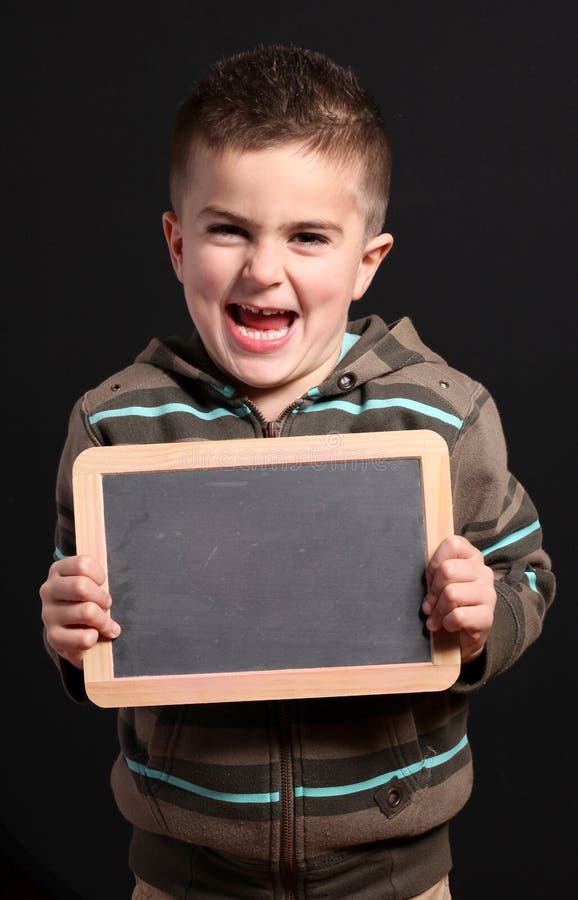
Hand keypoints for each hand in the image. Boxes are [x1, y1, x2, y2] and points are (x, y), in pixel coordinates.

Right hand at [40, 555, 120, 669]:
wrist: (67, 632)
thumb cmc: (83, 601)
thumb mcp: (88, 584)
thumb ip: (96, 579)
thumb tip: (117, 585)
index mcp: (57, 571)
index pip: (82, 564)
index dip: (99, 575)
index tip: (102, 583)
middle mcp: (49, 590)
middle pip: (81, 586)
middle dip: (102, 598)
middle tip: (106, 605)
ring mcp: (48, 613)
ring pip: (86, 612)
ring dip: (103, 620)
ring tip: (104, 623)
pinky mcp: (53, 636)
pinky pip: (84, 637)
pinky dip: (94, 637)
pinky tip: (93, 635)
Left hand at [422, 535, 495, 663]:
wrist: (464, 635)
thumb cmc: (448, 603)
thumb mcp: (439, 582)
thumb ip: (434, 571)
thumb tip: (426, 579)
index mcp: (472, 557)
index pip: (452, 544)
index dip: (435, 564)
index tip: (431, 580)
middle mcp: (484, 572)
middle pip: (448, 570)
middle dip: (433, 591)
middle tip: (430, 605)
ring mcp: (488, 594)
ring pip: (451, 593)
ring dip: (438, 610)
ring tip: (437, 618)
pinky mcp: (487, 617)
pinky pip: (458, 616)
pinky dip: (447, 623)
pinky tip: (449, 625)